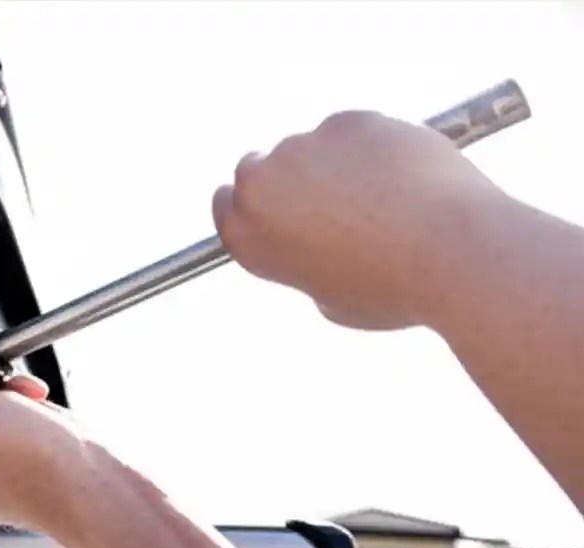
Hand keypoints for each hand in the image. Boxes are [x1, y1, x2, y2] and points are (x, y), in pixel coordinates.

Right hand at [213, 110, 508, 329]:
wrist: (448, 250)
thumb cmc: (394, 289)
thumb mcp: (331, 298)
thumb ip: (307, 262)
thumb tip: (321, 239)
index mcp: (247, 237)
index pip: (226, 206)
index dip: (256, 209)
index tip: (281, 212)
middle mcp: (259, 187)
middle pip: (259, 169)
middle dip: (290, 179)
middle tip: (334, 202)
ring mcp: (301, 147)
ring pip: (313, 148)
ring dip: (337, 163)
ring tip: (385, 199)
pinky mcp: (347, 122)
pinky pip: (354, 132)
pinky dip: (373, 147)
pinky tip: (403, 177)